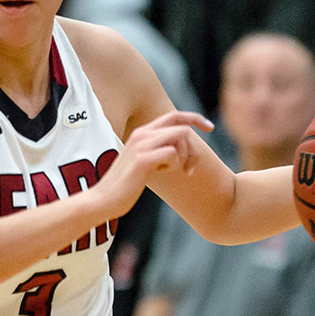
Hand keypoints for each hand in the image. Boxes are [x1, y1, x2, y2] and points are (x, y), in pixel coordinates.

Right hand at [93, 109, 212, 217]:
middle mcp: (142, 134)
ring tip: (178, 172)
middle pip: (181, 127)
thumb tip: (180, 151)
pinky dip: (175, 165)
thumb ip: (158, 152)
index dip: (195, 118)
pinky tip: (163, 174)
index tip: (210, 128)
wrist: (104, 199)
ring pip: (180, 137)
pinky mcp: (143, 159)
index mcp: (142, 133)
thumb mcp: (143, 162)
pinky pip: (172, 153)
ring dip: (185, 157)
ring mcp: (142, 145)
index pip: (174, 116)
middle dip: (193, 147)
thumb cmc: (125, 185)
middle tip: (191, 168)